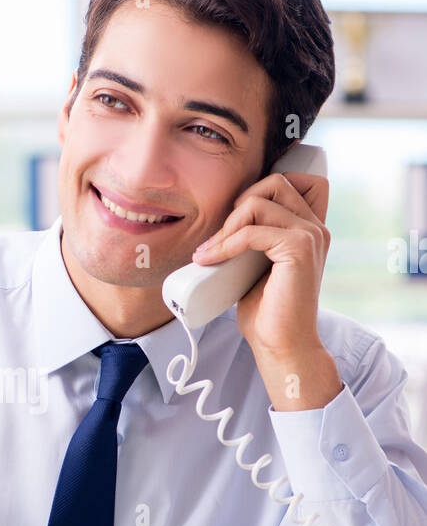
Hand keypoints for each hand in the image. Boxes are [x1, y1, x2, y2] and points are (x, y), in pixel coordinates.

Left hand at [191, 168, 341, 409]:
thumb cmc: (268, 311)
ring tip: (210, 252)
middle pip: (275, 181)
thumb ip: (253, 238)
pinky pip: (252, 231)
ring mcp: (310, 235)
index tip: (238, 217)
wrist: (281, 345)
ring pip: (259, 201)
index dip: (265, 186)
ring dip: (227, 225)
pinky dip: (226, 243)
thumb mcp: (256, 264)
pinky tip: (210, 259)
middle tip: (221, 236)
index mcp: (309, 228)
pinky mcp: (299, 248)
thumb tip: (220, 221)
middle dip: (240, 202)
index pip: (298, 180)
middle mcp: (315, 227)